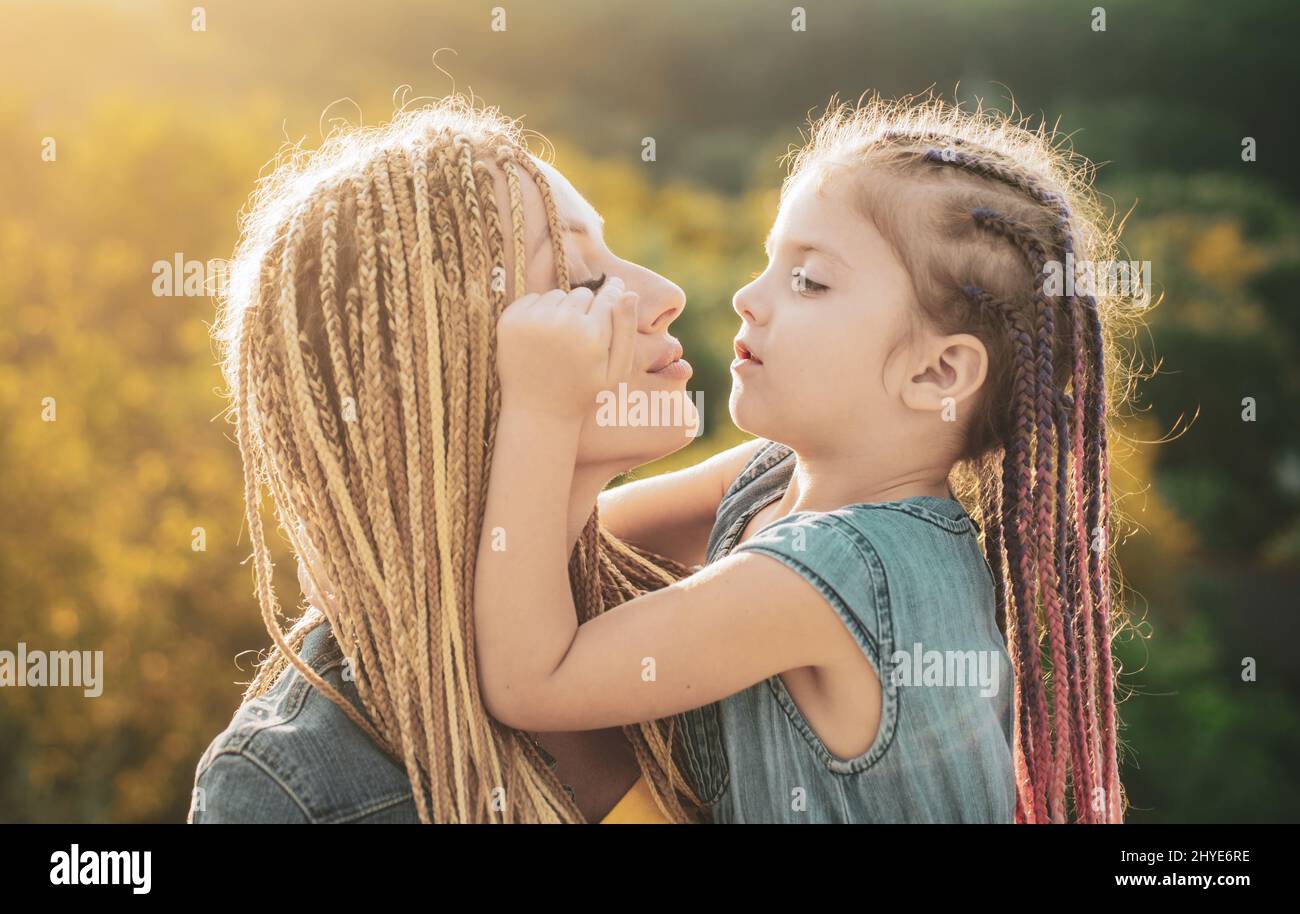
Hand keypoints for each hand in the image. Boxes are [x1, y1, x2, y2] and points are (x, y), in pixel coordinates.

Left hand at [495, 275, 637, 419]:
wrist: (537, 412)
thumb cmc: (583, 392)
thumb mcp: (616, 370)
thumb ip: (626, 330)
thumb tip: (629, 292)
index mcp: (591, 335)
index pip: (608, 296)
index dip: (613, 293)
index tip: (613, 290)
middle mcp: (561, 323)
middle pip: (582, 293)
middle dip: (585, 308)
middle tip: (581, 335)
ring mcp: (532, 321)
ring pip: (557, 294)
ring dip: (561, 309)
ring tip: (559, 340)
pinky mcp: (510, 320)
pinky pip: (532, 298)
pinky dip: (538, 311)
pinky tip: (540, 338)